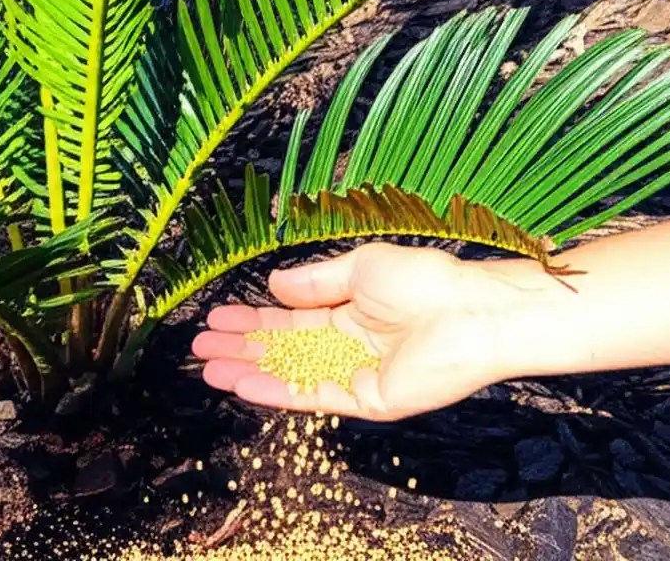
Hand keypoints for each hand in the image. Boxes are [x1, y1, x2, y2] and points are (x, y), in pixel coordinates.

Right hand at [192, 242, 566, 420]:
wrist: (471, 312)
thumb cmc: (424, 282)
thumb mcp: (359, 268)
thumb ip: (314, 282)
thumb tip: (273, 285)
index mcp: (348, 314)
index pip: (288, 322)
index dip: (251, 320)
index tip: (215, 316)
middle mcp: (347, 347)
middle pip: (282, 352)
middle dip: (239, 348)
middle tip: (199, 345)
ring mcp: (354, 377)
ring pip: (290, 377)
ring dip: (247, 372)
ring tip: (208, 367)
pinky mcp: (365, 401)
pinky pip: (313, 397)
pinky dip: (276, 391)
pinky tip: (243, 382)